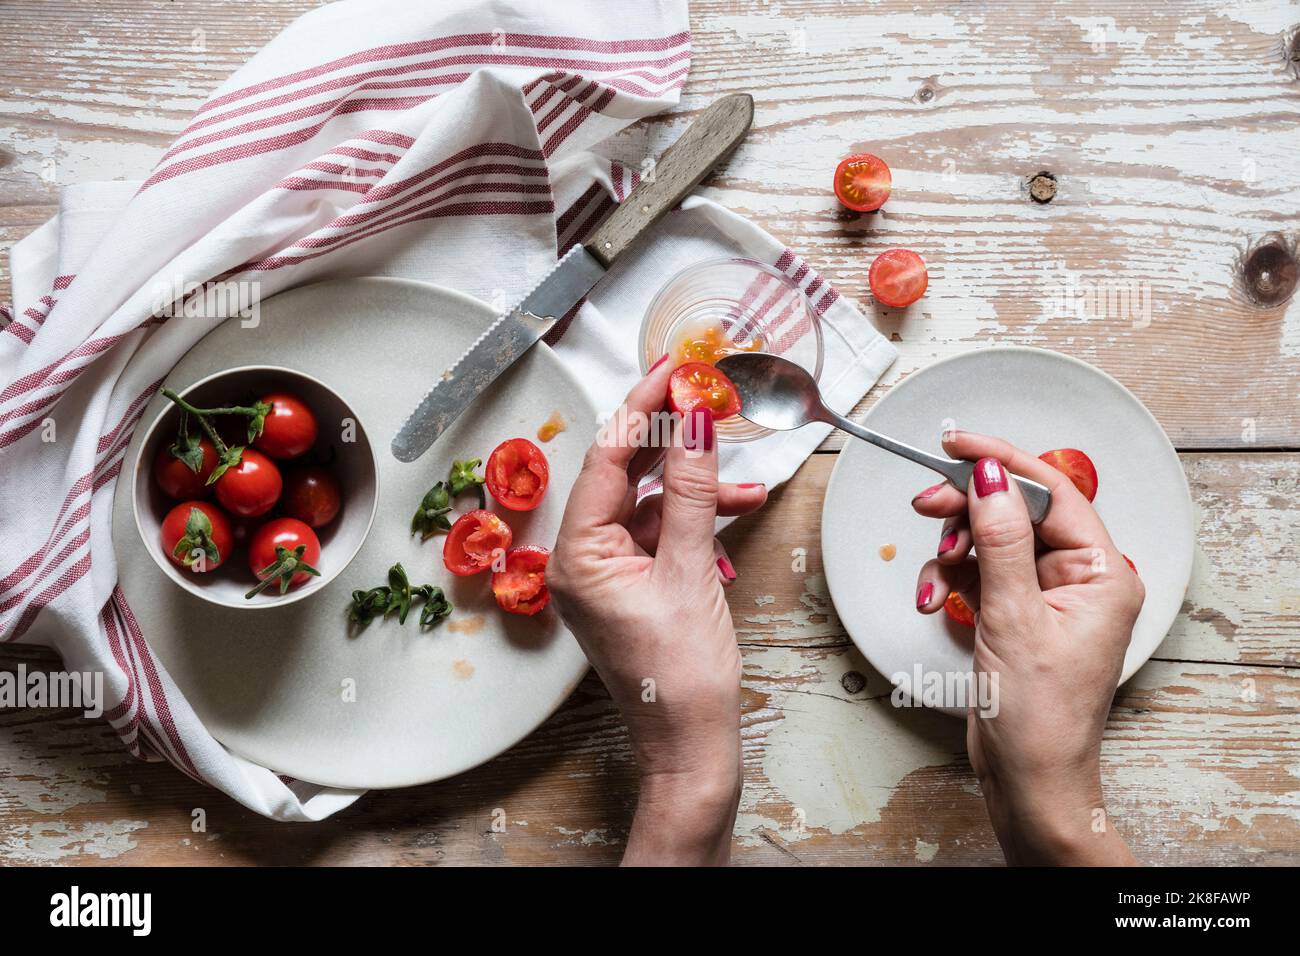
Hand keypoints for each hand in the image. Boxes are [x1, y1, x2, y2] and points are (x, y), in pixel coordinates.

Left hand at [549, 357, 766, 864]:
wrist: (690, 748)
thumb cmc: (679, 678)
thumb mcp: (690, 572)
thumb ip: (692, 493)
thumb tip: (693, 425)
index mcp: (577, 556)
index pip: (606, 459)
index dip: (641, 408)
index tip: (673, 369)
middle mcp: (582, 560)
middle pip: (622, 474)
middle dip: (668, 438)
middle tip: (705, 396)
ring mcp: (608, 574)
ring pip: (648, 502)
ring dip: (694, 482)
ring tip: (738, 464)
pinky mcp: (634, 586)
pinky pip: (661, 533)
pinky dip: (696, 517)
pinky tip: (736, 504)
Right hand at [912, 431, 1143, 864]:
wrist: (1028, 781)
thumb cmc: (1039, 716)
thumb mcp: (1013, 617)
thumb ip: (1000, 539)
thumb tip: (991, 476)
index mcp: (1103, 573)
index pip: (1051, 493)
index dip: (1001, 462)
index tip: (956, 445)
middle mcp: (1081, 578)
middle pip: (1018, 511)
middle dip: (969, 507)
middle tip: (927, 502)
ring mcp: (1048, 596)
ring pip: (993, 538)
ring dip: (955, 546)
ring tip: (936, 570)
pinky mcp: (1019, 613)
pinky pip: (982, 570)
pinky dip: (953, 575)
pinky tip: (936, 594)